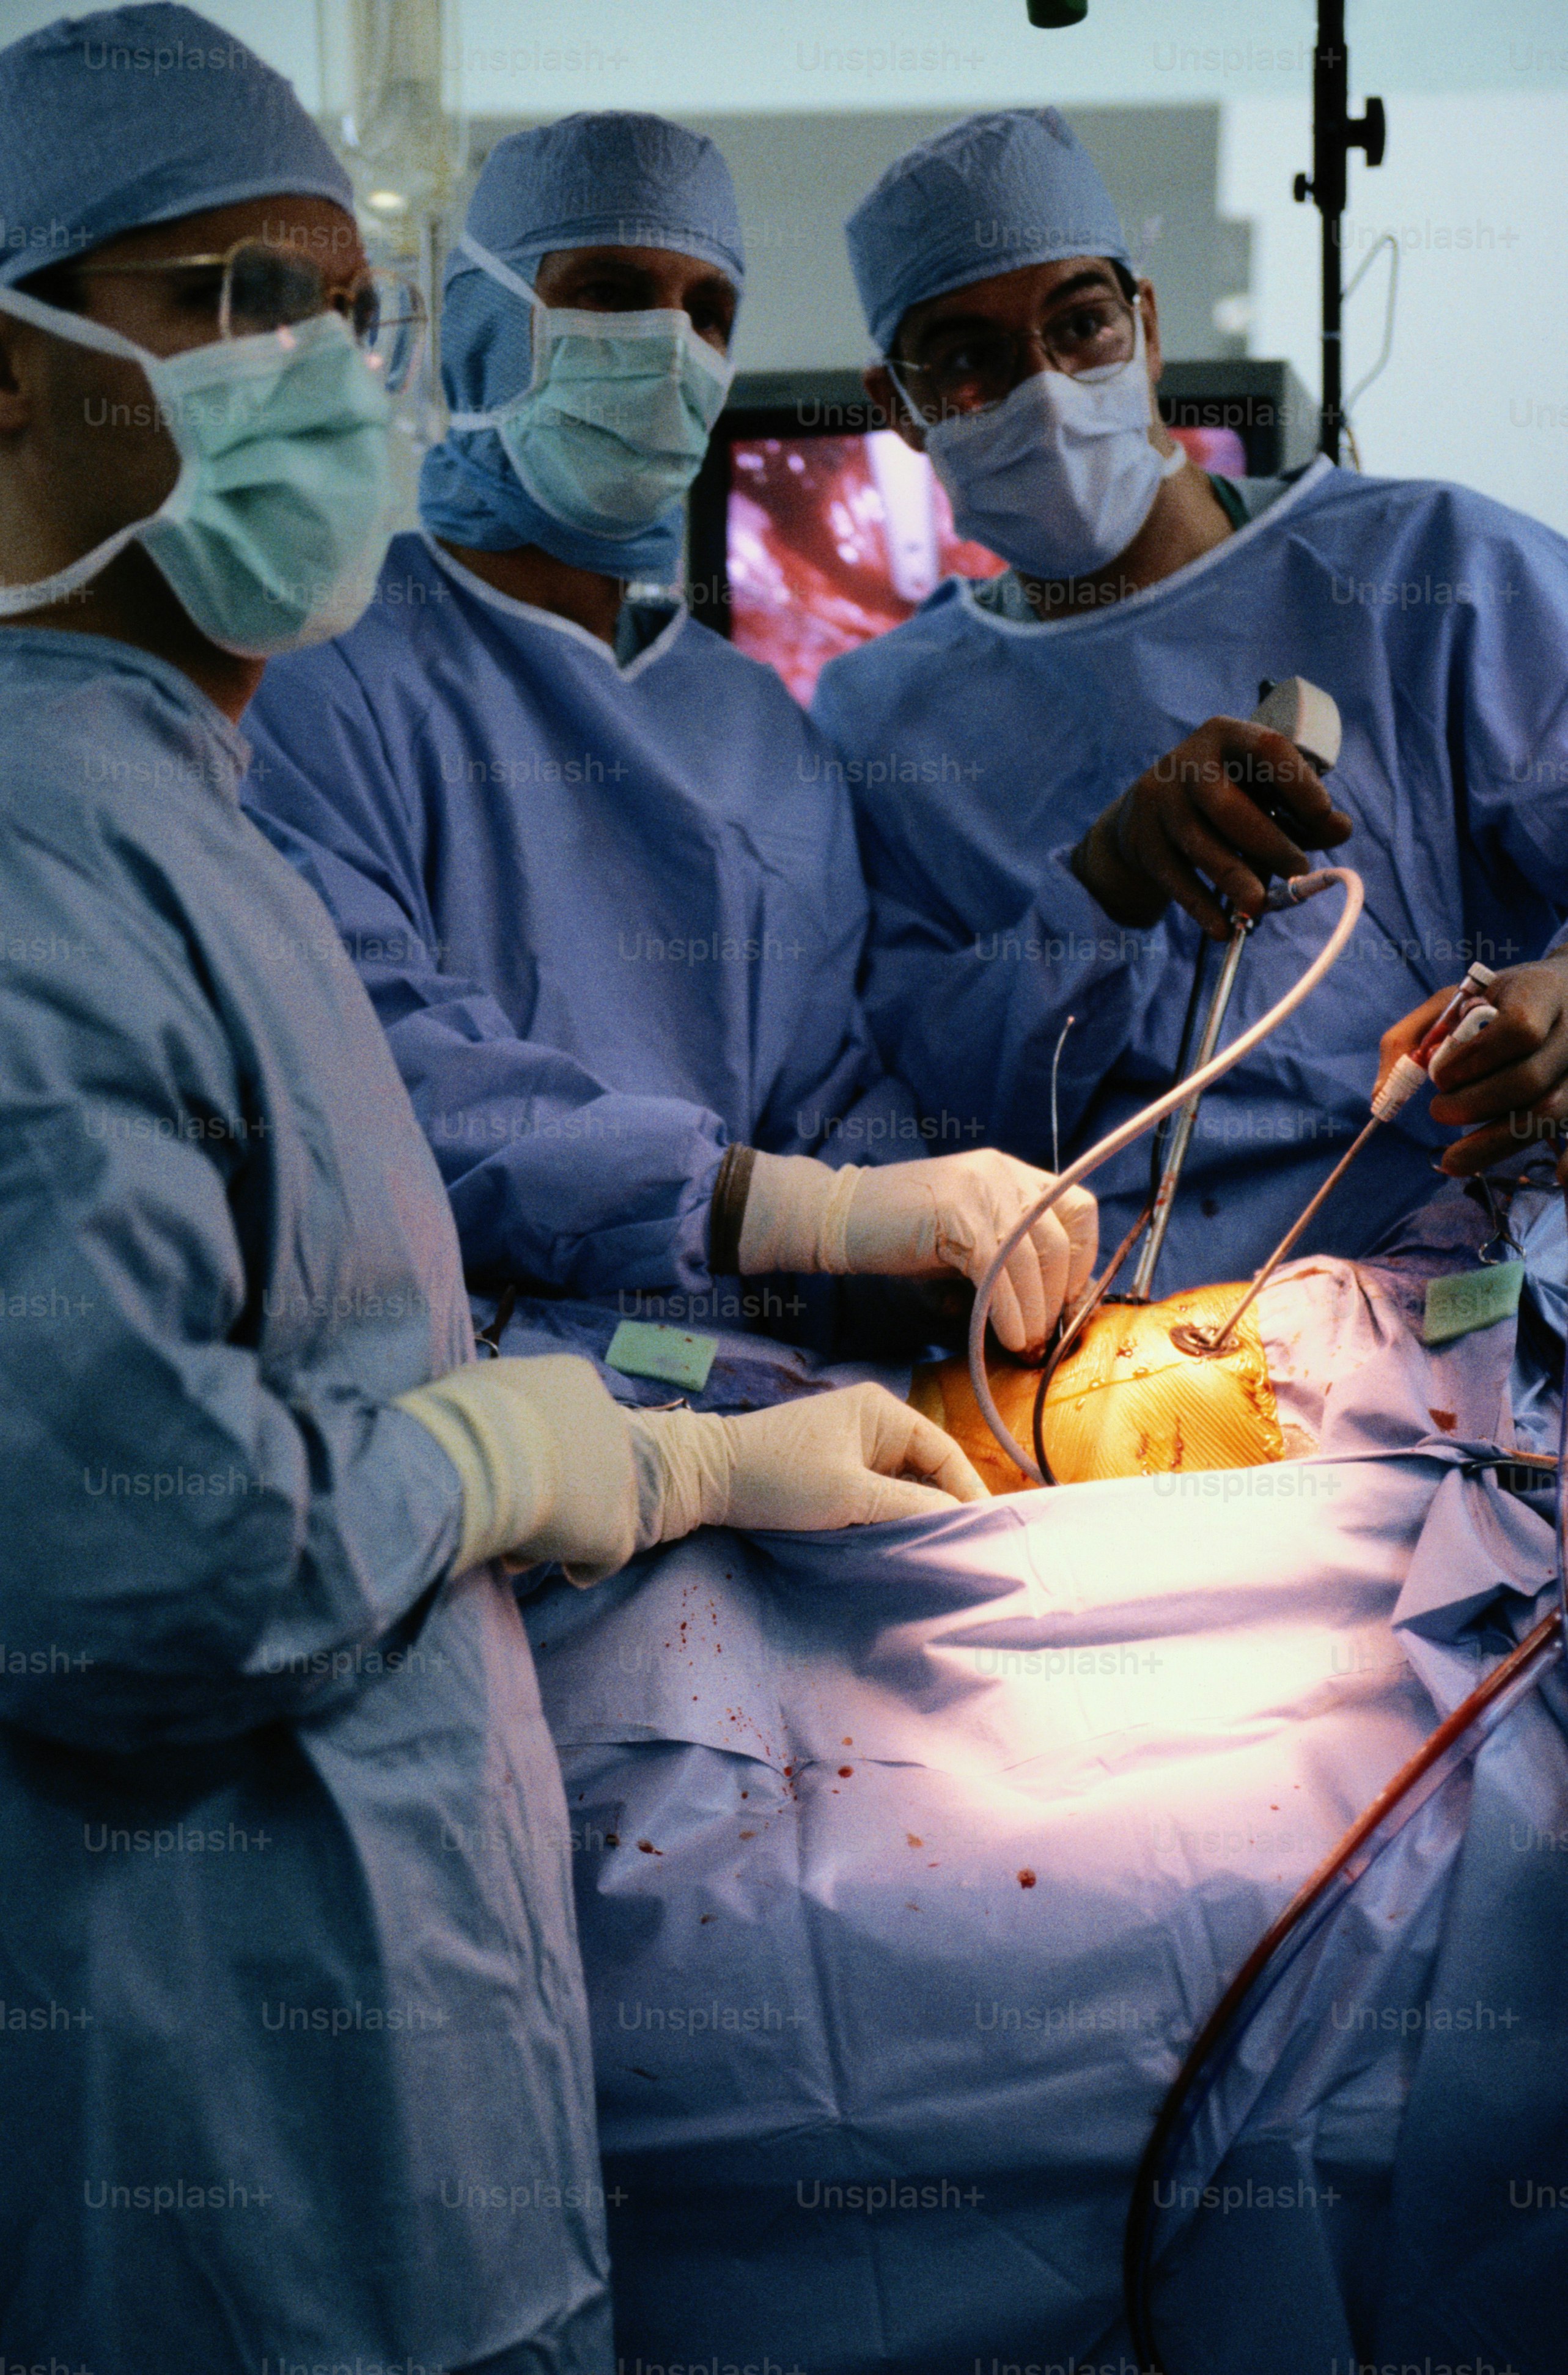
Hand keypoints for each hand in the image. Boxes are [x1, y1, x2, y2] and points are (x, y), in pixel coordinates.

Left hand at [628, 1382, 989, 1543]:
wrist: (706, 1478)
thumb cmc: (779, 1476)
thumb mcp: (851, 1495)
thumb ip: (911, 1505)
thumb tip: (961, 1520)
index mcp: (882, 1412)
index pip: (944, 1453)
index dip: (968, 1493)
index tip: (986, 1532)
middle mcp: (871, 1422)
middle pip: (926, 1469)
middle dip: (942, 1507)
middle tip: (964, 1549)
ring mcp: (850, 1446)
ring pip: (901, 1485)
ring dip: (913, 1515)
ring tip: (935, 1552)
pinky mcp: (830, 1470)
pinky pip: (874, 1493)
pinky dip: (886, 1517)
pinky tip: (895, 1545)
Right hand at [844, 1150, 1097, 1357]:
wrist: (839, 1217)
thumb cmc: (904, 1235)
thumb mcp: (970, 1237)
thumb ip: (1010, 1255)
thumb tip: (1056, 1304)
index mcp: (1012, 1174)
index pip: (1078, 1208)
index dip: (1083, 1258)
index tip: (1067, 1300)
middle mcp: (1003, 1173)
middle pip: (1059, 1239)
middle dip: (1057, 1296)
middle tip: (1044, 1336)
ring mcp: (981, 1188)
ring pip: (1031, 1258)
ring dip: (1034, 1312)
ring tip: (1024, 1345)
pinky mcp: (957, 1214)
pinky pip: (997, 1271)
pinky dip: (1006, 1311)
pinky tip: (1004, 1336)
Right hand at [1071, 717, 1351, 939]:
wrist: (1149, 813)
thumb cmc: (1226, 797)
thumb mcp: (1264, 791)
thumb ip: (1305, 810)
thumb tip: (1341, 830)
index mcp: (1227, 736)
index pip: (1267, 749)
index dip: (1299, 783)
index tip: (1324, 816)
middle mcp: (1187, 764)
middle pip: (1226, 805)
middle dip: (1267, 842)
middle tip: (1298, 868)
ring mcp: (1160, 804)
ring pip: (1200, 845)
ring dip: (1236, 879)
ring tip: (1261, 905)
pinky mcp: (1144, 843)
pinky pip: (1176, 879)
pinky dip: (1202, 908)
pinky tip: (1225, 928)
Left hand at [1381, 954, 1567, 1178]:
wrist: (1563, 994)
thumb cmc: (1498, 1000)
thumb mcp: (1453, 1001)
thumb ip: (1412, 1038)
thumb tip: (1381, 1094)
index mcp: (1540, 994)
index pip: (1519, 1030)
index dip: (1474, 1059)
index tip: (1441, 1075)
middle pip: (1528, 1080)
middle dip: (1473, 1104)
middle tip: (1439, 1110)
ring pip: (1549, 1114)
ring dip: (1494, 1142)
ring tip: (1452, 1157)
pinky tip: (1557, 1180)